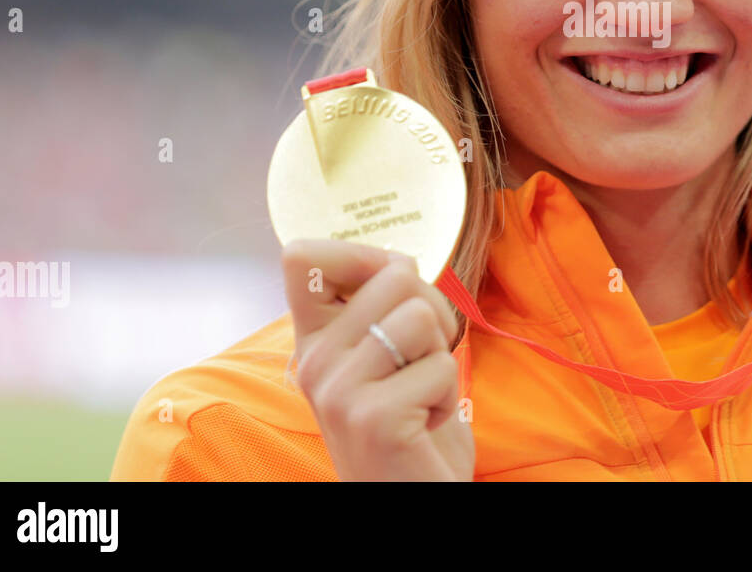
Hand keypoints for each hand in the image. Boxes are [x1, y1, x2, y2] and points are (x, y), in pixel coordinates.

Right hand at [281, 239, 473, 480]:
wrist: (413, 496)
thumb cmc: (412, 424)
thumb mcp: (390, 355)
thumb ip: (386, 307)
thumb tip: (401, 260)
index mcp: (315, 340)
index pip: (302, 257)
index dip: (362, 254)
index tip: (389, 289)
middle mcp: (315, 361)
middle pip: (394, 273)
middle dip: (431, 310)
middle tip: (418, 362)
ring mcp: (338, 389)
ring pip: (421, 315)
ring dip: (440, 355)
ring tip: (421, 393)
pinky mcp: (373, 417)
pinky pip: (440, 365)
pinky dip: (449, 395)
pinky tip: (424, 424)